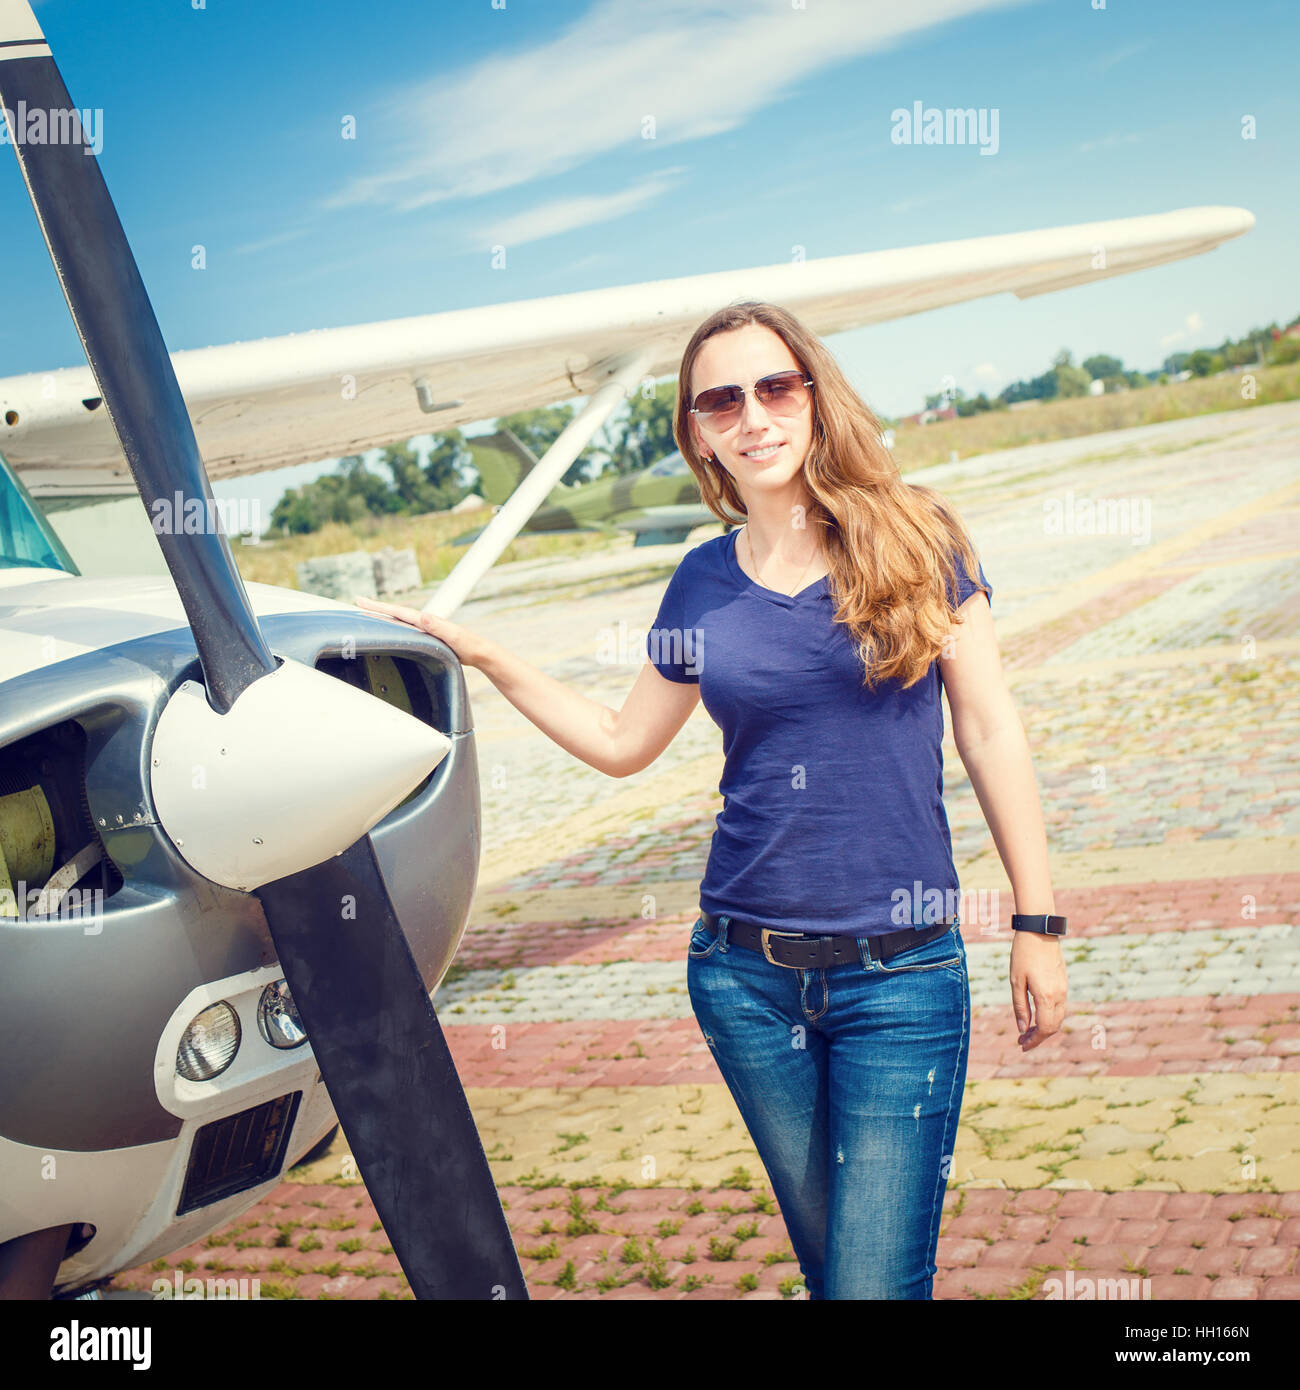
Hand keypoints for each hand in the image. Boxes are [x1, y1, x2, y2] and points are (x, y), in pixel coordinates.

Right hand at [352, 595, 491, 668]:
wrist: (480, 651)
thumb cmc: (468, 645)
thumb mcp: (453, 636)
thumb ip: (439, 627)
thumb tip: (422, 616)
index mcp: (425, 621)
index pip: (397, 612)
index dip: (379, 607)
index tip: (361, 602)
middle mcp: (423, 622)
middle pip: (394, 613)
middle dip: (375, 608)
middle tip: (356, 602)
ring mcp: (424, 629)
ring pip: (398, 620)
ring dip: (382, 616)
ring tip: (366, 613)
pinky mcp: (426, 637)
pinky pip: (404, 629)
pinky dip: (393, 626)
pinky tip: (388, 630)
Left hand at [1009, 930, 1067, 1051]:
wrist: (1039, 931)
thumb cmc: (1023, 954)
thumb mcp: (1016, 982)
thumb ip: (1020, 1007)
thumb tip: (1022, 1029)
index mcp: (1047, 997)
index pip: (1045, 1029)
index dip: (1034, 1041)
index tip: (1022, 1046)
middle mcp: (1060, 995)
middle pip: (1053, 1026)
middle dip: (1038, 1037)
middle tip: (1022, 1041)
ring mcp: (1064, 989)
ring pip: (1058, 1018)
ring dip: (1045, 1028)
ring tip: (1027, 1030)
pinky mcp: (1063, 983)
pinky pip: (1060, 1007)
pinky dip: (1049, 1017)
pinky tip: (1036, 1015)